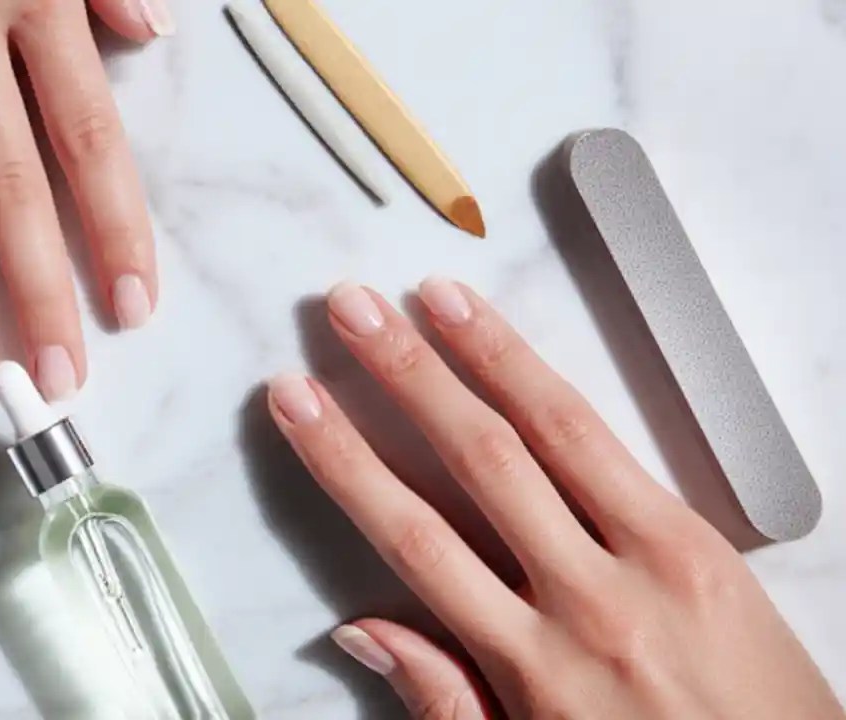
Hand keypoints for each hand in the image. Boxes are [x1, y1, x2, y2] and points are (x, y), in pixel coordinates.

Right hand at [268, 279, 842, 718]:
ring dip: (484, 354)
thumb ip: (446, 698)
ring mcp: (652, 564)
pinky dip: (561, 388)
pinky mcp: (703, 545)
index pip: (416, 540)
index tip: (302, 405)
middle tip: (353, 311)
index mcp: (533, 669)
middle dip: (404, 376)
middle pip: (478, 462)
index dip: (346, 462)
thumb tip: (363, 629)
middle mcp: (587, 605)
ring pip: (552, 435)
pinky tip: (519, 351)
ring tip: (432, 297)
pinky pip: (618, 449)